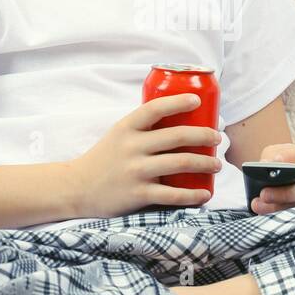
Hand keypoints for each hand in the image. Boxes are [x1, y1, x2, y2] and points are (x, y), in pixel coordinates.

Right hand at [67, 93, 223, 218]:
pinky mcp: (138, 194)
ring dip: (205, 163)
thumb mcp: (117, 135)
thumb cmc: (104, 159)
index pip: (155, 108)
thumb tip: (178, 118)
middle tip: (217, 137)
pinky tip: (205, 193)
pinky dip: (193, 194)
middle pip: (177, 136)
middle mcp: (132, 147)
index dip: (178, 101)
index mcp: (126, 128)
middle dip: (204, 135)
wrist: (77, 188)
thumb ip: (142, 127)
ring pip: (180, 163)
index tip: (197, 100)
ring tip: (217, 164)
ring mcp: (135, 171)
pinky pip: (172, 195)